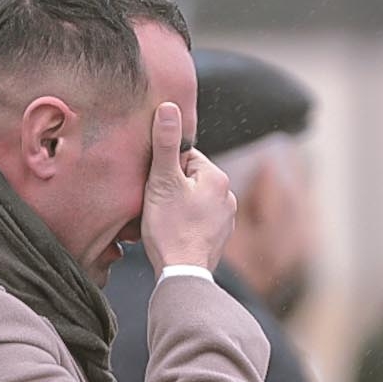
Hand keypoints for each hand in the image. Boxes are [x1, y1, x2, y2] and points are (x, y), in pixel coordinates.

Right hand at [140, 101, 235, 273]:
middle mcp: (228, 196)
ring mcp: (226, 219)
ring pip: (193, 200)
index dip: (163, 168)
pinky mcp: (219, 238)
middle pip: (189, 178)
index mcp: (217, 177)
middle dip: (170, 186)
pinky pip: (197, 220)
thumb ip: (165, 143)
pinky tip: (172, 233)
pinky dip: (184, 223)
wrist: (183, 275)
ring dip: (176, 205)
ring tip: (162, 220)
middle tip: (155, 203)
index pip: (185, 156)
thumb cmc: (170, 228)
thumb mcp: (162, 181)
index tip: (153, 185)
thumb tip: (169, 106)